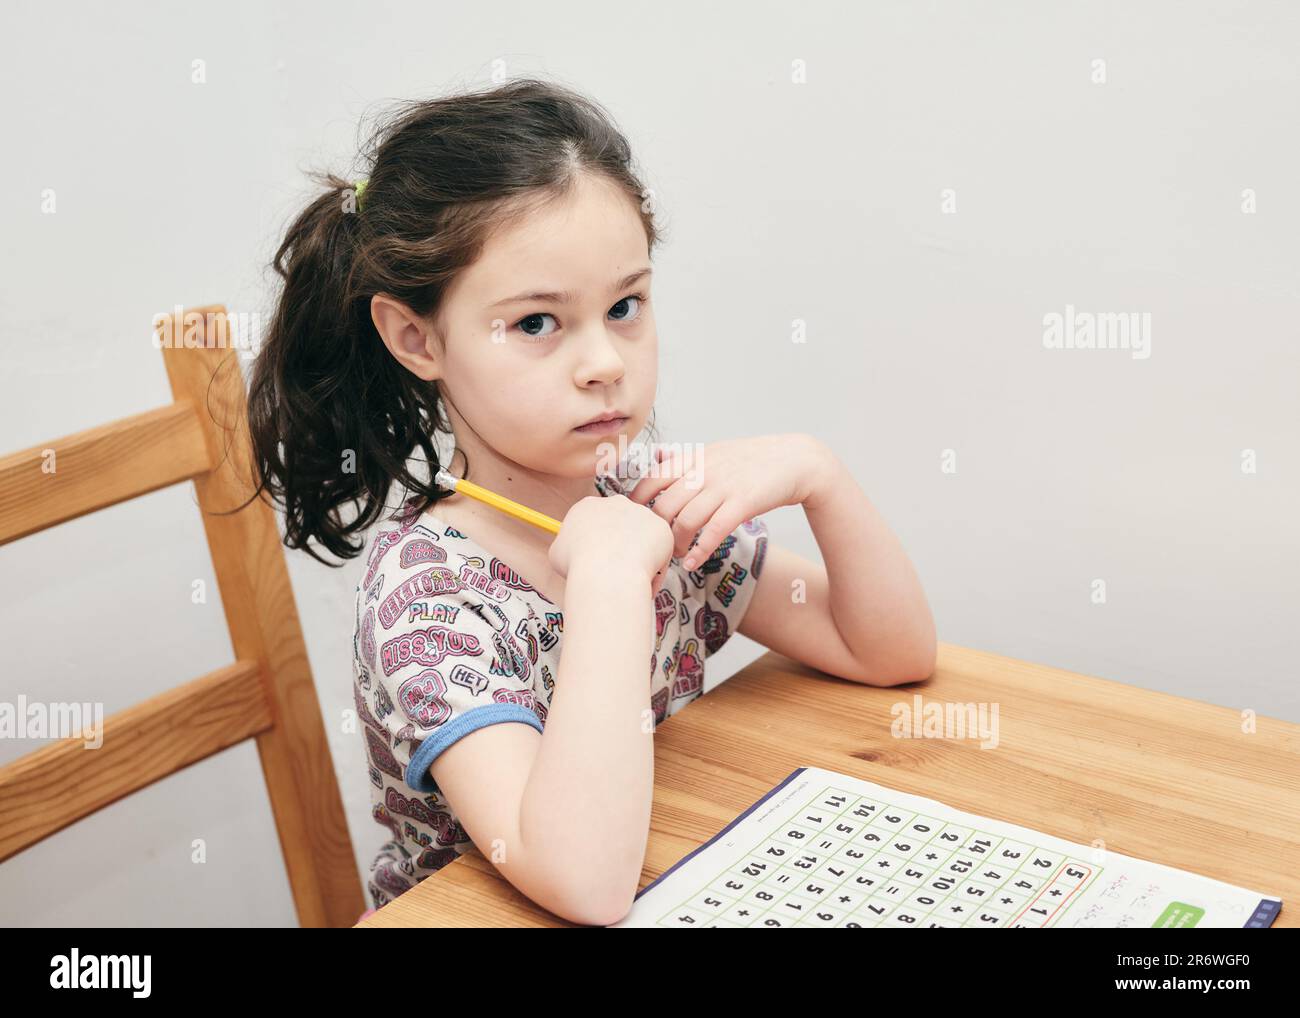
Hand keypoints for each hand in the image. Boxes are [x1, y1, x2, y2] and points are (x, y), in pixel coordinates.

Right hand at [548, 494, 674, 592]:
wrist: (607, 572)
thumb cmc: (578, 565)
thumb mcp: (557, 554)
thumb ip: (567, 546)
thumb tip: (569, 553)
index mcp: (588, 506)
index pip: (595, 520)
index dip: (598, 542)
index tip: (597, 557)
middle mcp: (616, 502)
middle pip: (621, 525)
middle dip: (621, 545)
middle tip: (615, 568)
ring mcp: (641, 513)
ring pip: (643, 538)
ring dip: (638, 555)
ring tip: (629, 577)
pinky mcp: (661, 527)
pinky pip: (660, 550)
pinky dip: (654, 566)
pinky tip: (643, 576)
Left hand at [625, 434, 835, 569]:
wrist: (796, 460)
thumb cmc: (754, 460)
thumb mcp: (716, 452)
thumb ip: (687, 461)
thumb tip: (659, 461)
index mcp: (694, 458)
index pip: (652, 478)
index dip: (637, 503)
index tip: (632, 522)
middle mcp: (704, 471)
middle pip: (664, 505)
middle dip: (655, 531)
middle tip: (656, 546)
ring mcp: (723, 486)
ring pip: (685, 520)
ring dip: (676, 544)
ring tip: (676, 557)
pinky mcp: (743, 503)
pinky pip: (714, 530)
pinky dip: (700, 550)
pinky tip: (693, 562)